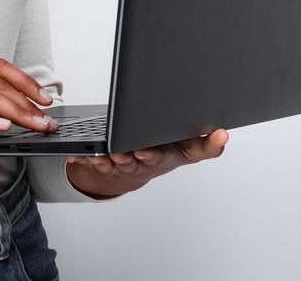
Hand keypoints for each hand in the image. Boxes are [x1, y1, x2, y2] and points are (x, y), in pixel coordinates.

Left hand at [66, 128, 229, 197]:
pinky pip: (91, 159)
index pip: (157, 157)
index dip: (149, 155)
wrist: (141, 165)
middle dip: (124, 155)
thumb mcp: (190, 151)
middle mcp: (140, 162)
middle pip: (131, 160)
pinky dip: (84, 156)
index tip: (142, 151)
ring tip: (97, 152)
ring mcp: (120, 163)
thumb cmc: (166, 152)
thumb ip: (208, 145)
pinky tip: (76, 154)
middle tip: (116, 151)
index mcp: (161, 157)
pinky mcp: (103, 161)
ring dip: (103, 158)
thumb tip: (224, 133)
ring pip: (110, 161)